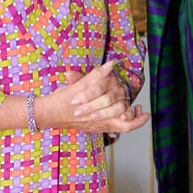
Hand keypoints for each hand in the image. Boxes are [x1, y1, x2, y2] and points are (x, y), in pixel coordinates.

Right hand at [35, 61, 149, 134]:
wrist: (47, 113)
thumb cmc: (61, 100)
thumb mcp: (77, 86)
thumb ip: (95, 76)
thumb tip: (110, 65)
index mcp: (95, 113)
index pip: (121, 118)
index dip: (136, 118)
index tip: (145, 111)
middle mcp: (97, 122)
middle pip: (121, 122)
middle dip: (133, 116)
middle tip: (140, 109)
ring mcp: (95, 126)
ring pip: (119, 127)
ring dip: (130, 119)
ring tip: (137, 111)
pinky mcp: (93, 127)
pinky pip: (111, 128)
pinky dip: (120, 121)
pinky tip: (124, 112)